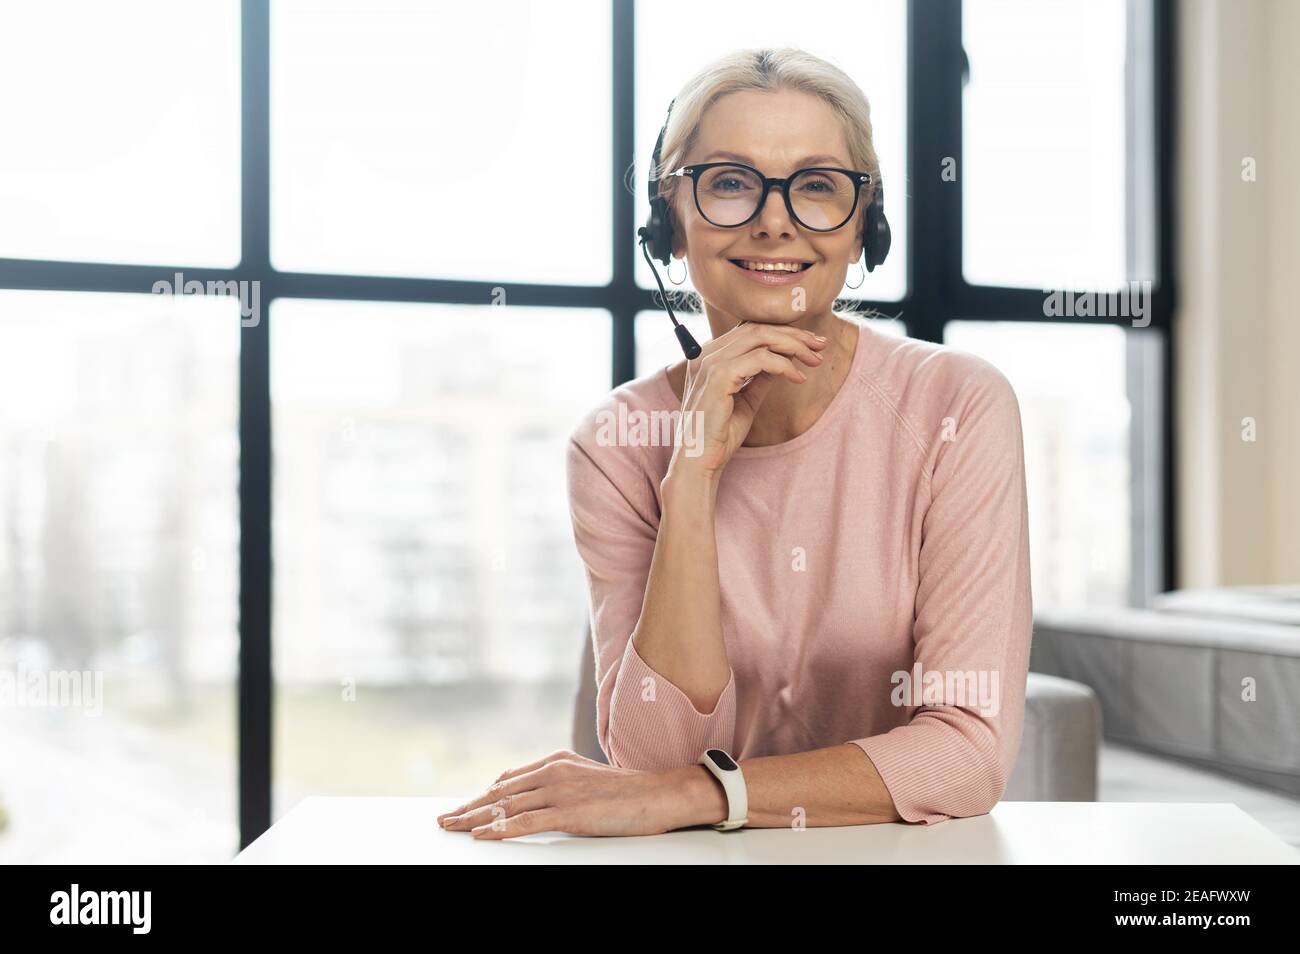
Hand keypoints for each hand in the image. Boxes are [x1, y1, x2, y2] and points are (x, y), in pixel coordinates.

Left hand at [436, 750, 724, 839]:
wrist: (658, 794)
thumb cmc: (627, 792)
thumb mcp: (586, 779)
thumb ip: (558, 783)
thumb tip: (532, 797)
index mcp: (557, 762)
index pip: (509, 780)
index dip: (484, 796)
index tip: (465, 808)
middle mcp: (553, 772)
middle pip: (500, 792)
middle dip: (469, 807)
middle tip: (444, 819)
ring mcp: (559, 791)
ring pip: (506, 807)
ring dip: (474, 818)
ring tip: (452, 827)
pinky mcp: (568, 813)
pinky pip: (525, 823)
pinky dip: (500, 829)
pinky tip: (482, 834)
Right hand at [671, 322, 827, 476]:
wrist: (700, 460)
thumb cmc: (720, 435)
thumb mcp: (746, 400)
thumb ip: (759, 377)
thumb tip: (783, 360)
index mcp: (709, 356)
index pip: (749, 330)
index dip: (783, 332)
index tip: (810, 344)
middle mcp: (706, 353)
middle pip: (757, 328)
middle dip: (793, 334)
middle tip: (820, 346)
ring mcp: (710, 362)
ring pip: (761, 338)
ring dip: (794, 346)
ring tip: (815, 360)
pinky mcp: (718, 376)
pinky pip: (760, 359)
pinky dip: (784, 365)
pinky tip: (799, 378)